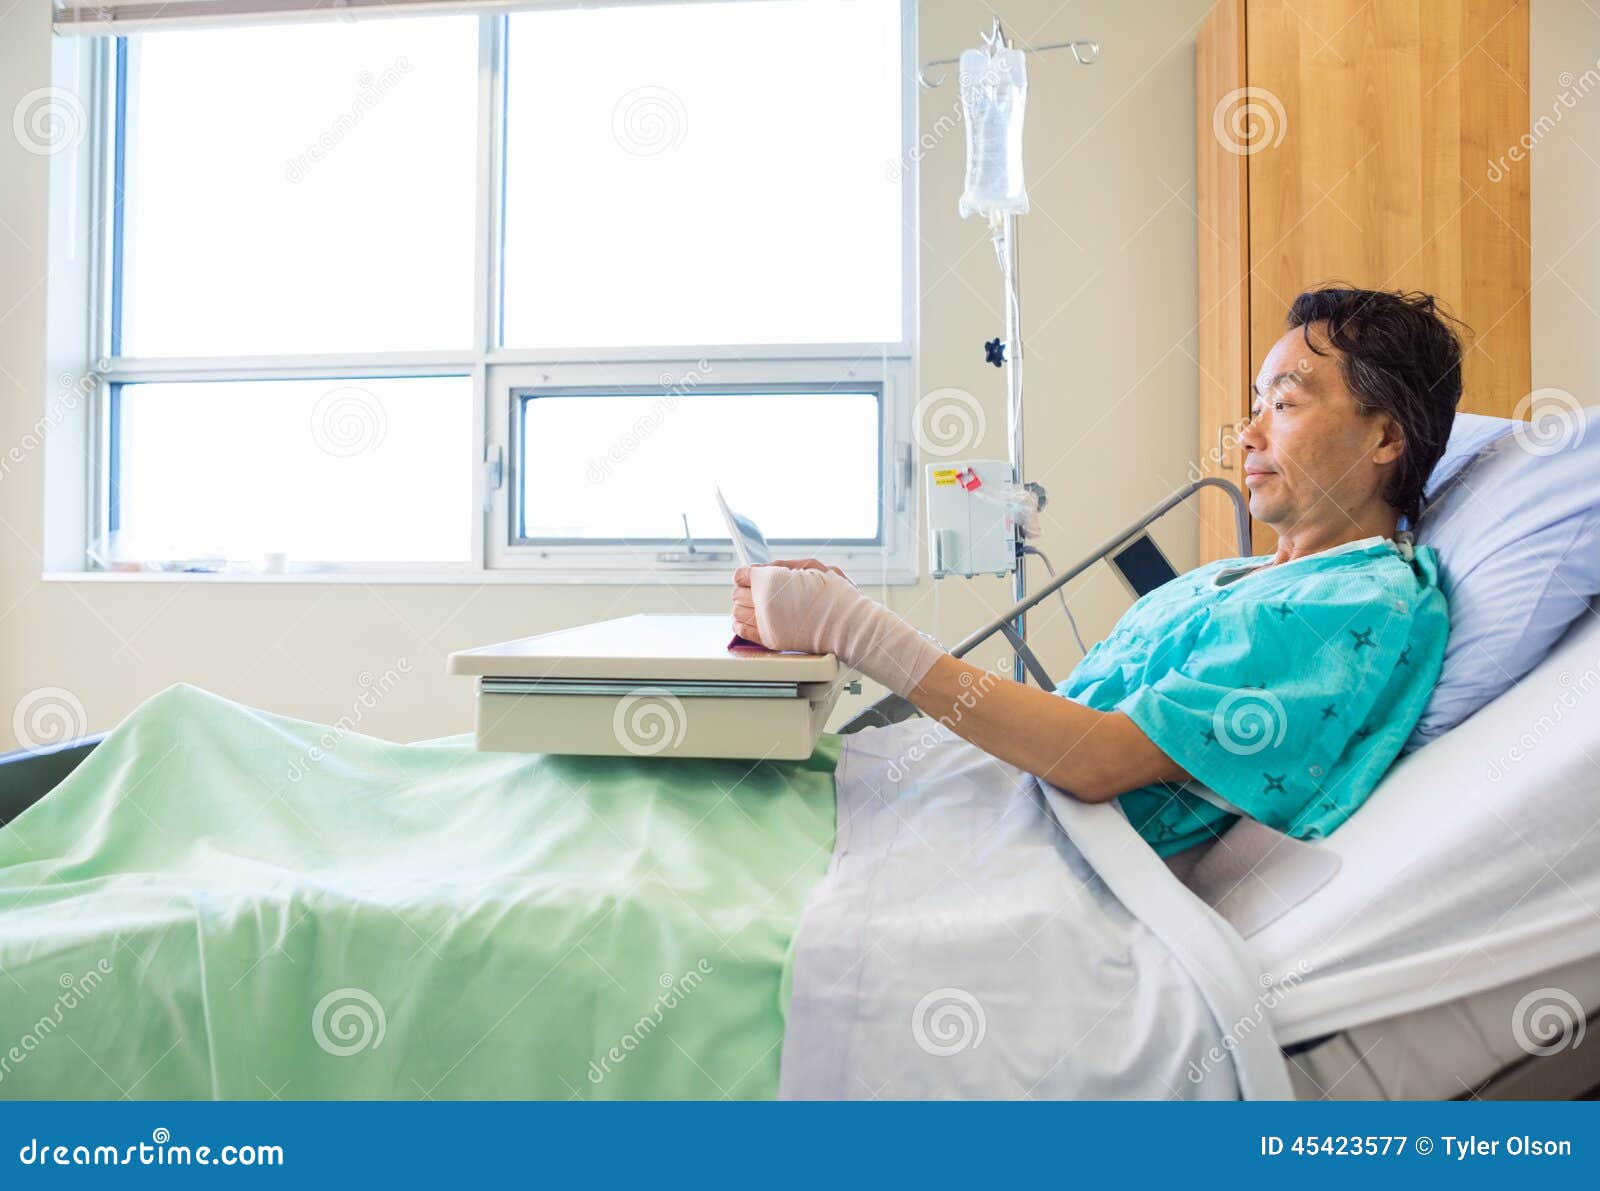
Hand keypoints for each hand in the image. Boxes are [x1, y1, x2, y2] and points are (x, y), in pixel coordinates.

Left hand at [731, 559, 852, 646]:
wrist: (847, 623)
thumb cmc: (834, 593)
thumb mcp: (811, 566)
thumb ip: (780, 566)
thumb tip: (758, 569)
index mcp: (772, 581)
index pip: (741, 574)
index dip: (745, 574)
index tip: (749, 577)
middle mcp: (766, 602)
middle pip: (737, 593)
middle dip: (743, 590)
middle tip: (752, 590)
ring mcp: (767, 623)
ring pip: (737, 612)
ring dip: (741, 607)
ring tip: (751, 606)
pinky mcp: (771, 639)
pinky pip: (743, 631)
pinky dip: (740, 625)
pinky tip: (744, 621)